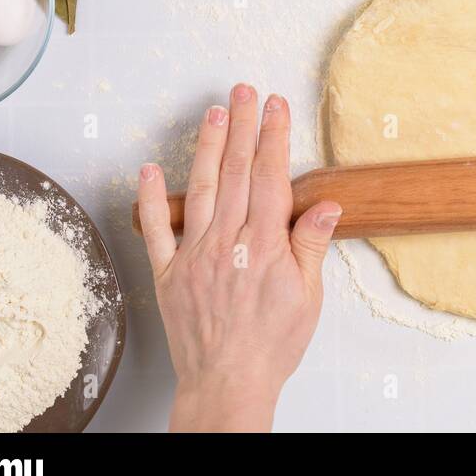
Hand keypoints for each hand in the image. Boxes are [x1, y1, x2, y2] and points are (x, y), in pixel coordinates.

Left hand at [137, 84, 341, 431]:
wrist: (229, 384)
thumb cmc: (272, 345)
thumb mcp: (308, 297)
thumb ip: (311, 246)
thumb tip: (326, 206)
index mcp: (265, 246)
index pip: (270, 178)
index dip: (273, 137)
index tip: (274, 106)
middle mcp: (228, 243)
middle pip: (235, 172)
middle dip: (241, 126)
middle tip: (242, 91)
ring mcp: (194, 256)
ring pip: (200, 189)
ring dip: (206, 147)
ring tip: (212, 112)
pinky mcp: (169, 275)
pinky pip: (156, 231)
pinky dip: (151, 198)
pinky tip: (149, 169)